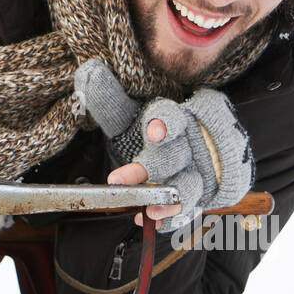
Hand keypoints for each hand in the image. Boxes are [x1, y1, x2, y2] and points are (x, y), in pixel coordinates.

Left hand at [74, 59, 254, 233]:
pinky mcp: (203, 195)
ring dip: (168, 200)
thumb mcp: (133, 115)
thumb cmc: (160, 130)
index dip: (165, 124)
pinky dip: (172, 217)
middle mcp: (190, 145)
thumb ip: (111, 100)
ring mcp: (200, 171)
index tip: (153, 132)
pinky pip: (191, 208)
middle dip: (149, 168)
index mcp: (176, 119)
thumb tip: (88, 73)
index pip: (172, 118)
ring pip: (187, 185)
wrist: (204, 151)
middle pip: (172, 155)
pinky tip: (152, 220)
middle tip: (119, 180)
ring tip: (147, 210)